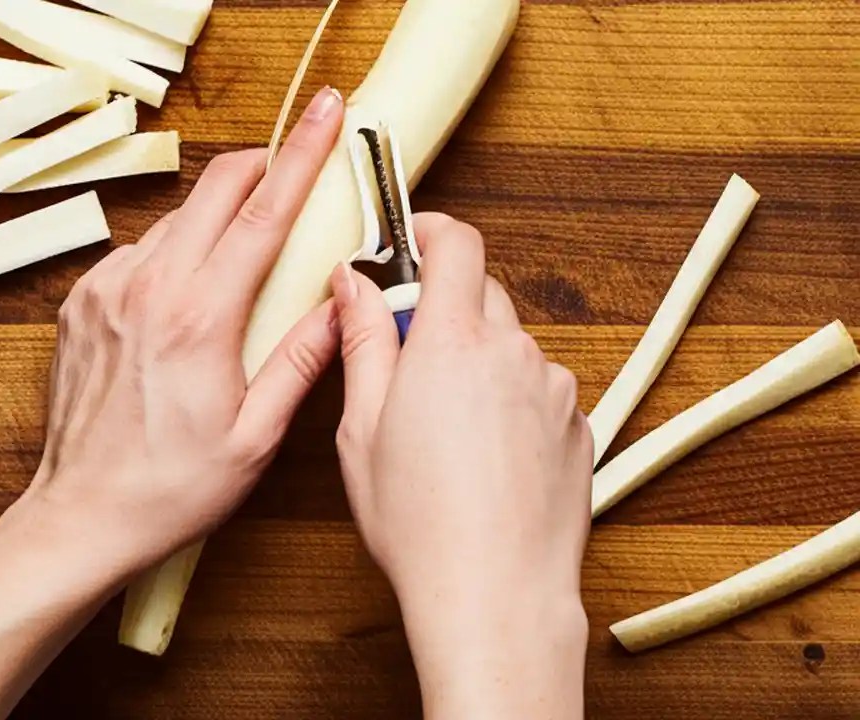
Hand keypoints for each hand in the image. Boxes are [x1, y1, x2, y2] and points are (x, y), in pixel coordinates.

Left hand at [24, 87, 345, 577]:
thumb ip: (301, 361)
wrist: (81, 516)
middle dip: (259, 167)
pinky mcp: (81, 304)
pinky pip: (137, 254)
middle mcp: (146, 290)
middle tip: (291, 172)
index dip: (301, 155)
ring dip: (213, 223)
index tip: (325, 114)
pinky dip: (170, 258)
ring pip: (174, 222)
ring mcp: (105, 292)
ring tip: (238, 266)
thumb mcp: (256, 438)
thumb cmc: (169, 488)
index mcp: (199, 318)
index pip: (263, 214)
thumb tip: (340, 305)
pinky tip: (185, 299)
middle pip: (213, 191)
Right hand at [331, 213, 591, 717]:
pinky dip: (510, 402)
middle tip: (404, 358)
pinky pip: (538, 390)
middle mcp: (514, 354)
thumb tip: (353, 284)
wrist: (495, 596)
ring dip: (477, 361)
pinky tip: (483, 457)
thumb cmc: (418, 522)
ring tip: (445, 429)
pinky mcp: (579, 427)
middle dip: (441, 309)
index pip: (457, 244)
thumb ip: (363, 342)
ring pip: (510, 346)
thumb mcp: (361, 428)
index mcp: (452, 343)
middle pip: (481, 294)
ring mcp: (554, 391)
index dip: (430, 231)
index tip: (408, 241)